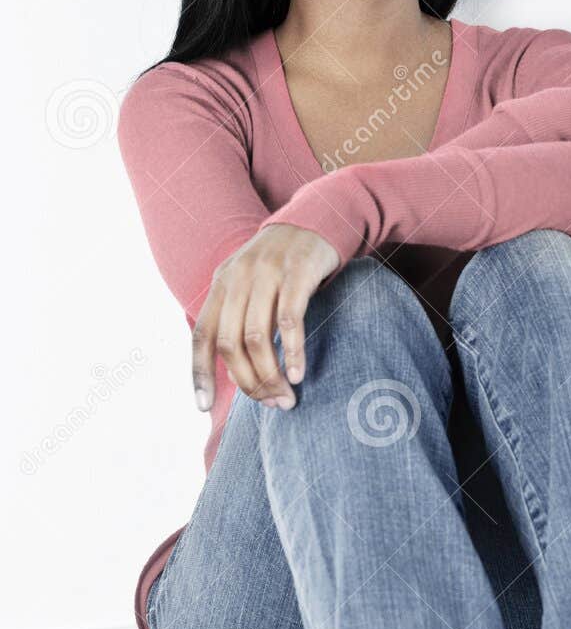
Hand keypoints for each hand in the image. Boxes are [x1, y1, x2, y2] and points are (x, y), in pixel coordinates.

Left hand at [192, 223, 340, 411]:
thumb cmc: (280, 265)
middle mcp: (239, 279)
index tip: (202, 407)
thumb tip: (235, 372)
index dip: (199, 374)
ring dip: (270, 375)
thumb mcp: (249, 285)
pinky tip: (299, 373)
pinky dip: (293, 352)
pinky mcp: (297, 274)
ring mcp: (267, 275)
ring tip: (286, 397)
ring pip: (257, 338)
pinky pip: (290, 322)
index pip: (202, 336)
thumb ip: (238, 319)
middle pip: (231, 344)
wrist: (314, 221)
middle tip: (271, 403)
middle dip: (248, 382)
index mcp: (221, 285)